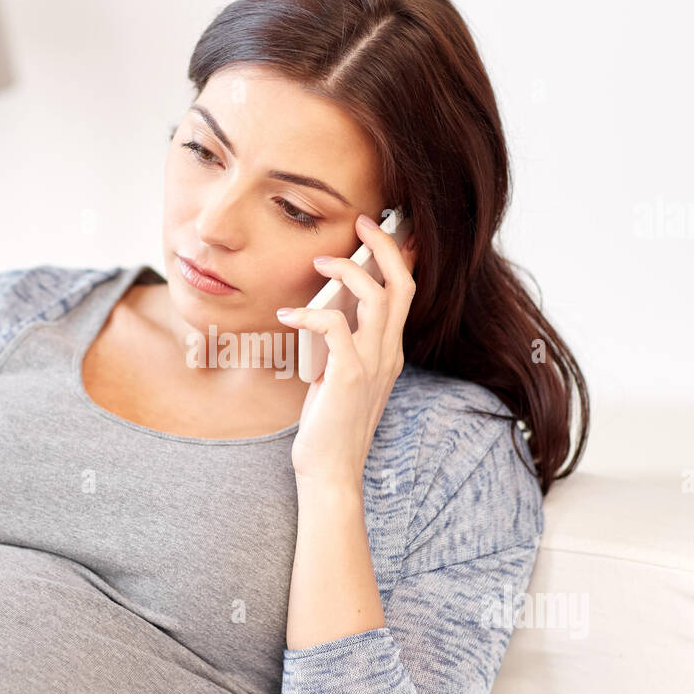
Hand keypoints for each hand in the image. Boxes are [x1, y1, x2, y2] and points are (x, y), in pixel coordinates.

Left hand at [277, 212, 417, 483]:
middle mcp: (389, 353)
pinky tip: (288, 315)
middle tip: (362, 221)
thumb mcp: (338, 377)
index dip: (397, 256)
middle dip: (384, 246)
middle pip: (403, 284)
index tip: (377, 231)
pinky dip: (311, 312)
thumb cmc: (328, 426)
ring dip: (349, 271)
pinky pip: (336, 325)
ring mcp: (373, 364)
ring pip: (378, 297)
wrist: (330, 471)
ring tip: (319, 263)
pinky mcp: (349, 375)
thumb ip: (340, 346)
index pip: (406, 292)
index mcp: (389, 352)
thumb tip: (323, 312)